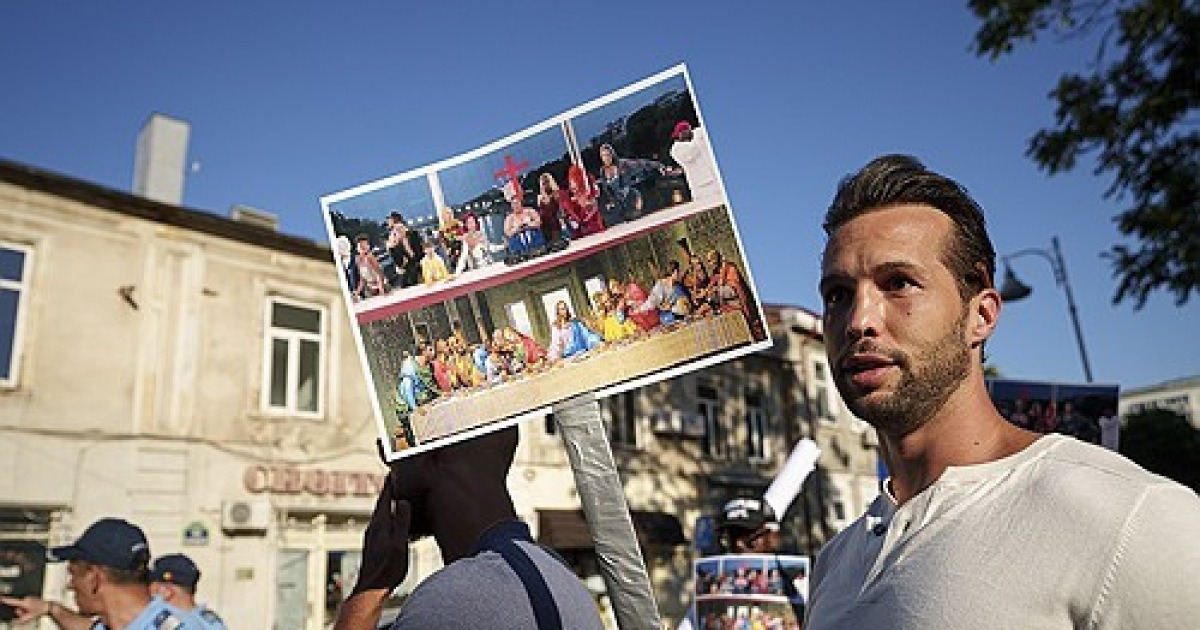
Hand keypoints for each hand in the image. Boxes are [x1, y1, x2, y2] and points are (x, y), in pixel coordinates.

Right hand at [0, 596, 49, 623]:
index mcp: (24, 602)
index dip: (6, 600)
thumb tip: (15, 621)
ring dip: (24, 610)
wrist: (49, 606)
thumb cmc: (40, 610)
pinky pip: (26, 604)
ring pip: (22, 606)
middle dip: (20, 611)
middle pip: (18, 606)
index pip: (13, 601)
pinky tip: (33, 609)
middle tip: (27, 613)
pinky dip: (28, 607)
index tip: (1, 598)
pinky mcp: (32, 598)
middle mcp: (26, 599)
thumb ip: (21, 620)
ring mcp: (29, 598)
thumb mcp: (29, 617)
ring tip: (32, 611)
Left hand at [350, 474, 411, 595]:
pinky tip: (390, 524)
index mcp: (380, 524)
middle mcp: (373, 528)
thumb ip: (401, 522)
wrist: (371, 588)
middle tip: (393, 481)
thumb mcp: (399, 544)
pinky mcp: (373, 546)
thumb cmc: (387, 569)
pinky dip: (386, 517)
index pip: (385, 498)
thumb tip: (402, 502)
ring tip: (394, 499)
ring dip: (387, 505)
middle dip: (387, 492)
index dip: (389, 485)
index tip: (393, 473)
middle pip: (381, 504)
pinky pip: (380, 524)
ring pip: (380, 515)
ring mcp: (372, 537)